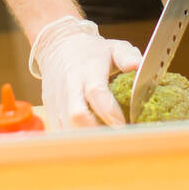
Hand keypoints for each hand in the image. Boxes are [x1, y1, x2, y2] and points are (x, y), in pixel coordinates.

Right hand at [28, 17, 142, 129]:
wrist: (58, 46)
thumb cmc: (91, 51)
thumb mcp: (114, 47)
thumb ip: (128, 56)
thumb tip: (138, 66)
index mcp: (88, 68)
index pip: (96, 91)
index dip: (109, 111)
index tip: (123, 125)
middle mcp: (69, 84)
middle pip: (77, 115)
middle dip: (97, 132)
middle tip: (116, 140)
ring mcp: (57, 98)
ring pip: (66, 127)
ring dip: (87, 139)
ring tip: (106, 142)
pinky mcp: (50, 109)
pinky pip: (61, 131)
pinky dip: (76, 140)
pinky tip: (91, 139)